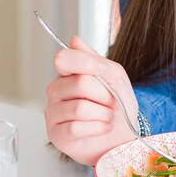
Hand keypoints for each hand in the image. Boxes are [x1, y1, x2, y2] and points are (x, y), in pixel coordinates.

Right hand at [44, 35, 138, 165]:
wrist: (123, 136)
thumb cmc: (117, 106)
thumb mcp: (114, 76)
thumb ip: (95, 59)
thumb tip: (74, 40)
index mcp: (68, 73)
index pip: (64, 59)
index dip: (86, 64)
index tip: (103, 71)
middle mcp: (55, 91)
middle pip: (79, 84)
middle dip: (104, 95)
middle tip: (111, 103)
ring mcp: (53, 113)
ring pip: (79, 108)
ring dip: (103, 114)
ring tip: (107, 117)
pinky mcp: (55, 134)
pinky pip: (75, 127)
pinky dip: (97, 128)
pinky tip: (101, 128)